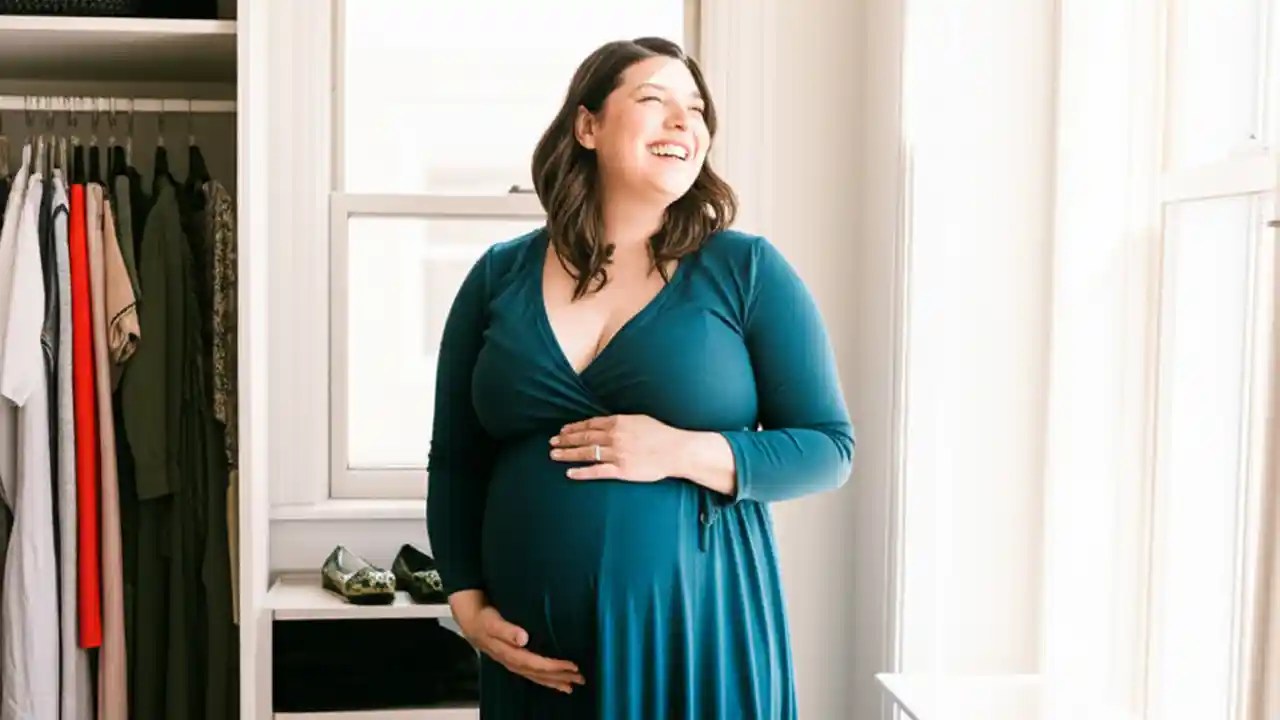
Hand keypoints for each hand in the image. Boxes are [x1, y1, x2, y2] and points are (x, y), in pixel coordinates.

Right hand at [450, 590, 584, 693]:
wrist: (469, 621)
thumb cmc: (482, 619)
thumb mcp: (492, 621)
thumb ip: (506, 630)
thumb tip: (522, 638)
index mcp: (509, 653)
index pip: (535, 663)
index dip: (553, 666)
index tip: (571, 665)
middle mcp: (512, 661)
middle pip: (538, 673)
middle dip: (559, 676)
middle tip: (580, 678)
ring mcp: (512, 662)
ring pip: (536, 676)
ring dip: (554, 680)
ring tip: (571, 684)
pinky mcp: (514, 660)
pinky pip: (531, 673)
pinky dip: (544, 678)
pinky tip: (554, 680)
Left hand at [549, 414, 686, 481]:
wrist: (676, 450)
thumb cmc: (661, 434)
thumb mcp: (639, 419)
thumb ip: (621, 422)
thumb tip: (606, 423)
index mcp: (618, 422)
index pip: (590, 424)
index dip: (574, 427)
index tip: (563, 430)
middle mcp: (614, 436)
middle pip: (584, 438)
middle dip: (566, 439)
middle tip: (552, 441)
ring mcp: (616, 454)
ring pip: (586, 453)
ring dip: (568, 454)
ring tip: (554, 454)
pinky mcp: (621, 470)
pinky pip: (597, 471)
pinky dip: (582, 472)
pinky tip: (569, 473)